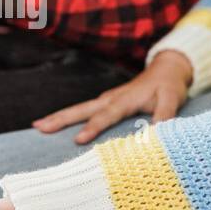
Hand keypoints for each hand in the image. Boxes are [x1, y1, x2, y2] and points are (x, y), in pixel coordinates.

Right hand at [33, 50, 192, 144]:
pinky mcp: (108, 102)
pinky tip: (57, 125)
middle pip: (81, 109)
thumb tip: (159, 131)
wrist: (168, 68)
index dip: (92, 128)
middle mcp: (111, 98)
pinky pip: (85, 111)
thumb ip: (165, 114)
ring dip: (59, 117)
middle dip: (60, 118)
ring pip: (79, 109)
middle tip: (38, 127)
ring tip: (38, 126)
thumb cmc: (169, 85)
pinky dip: (69, 117)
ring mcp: (107, 99)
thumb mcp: (172, 98)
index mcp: (124, 99)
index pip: (105, 116)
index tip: (77, 140)